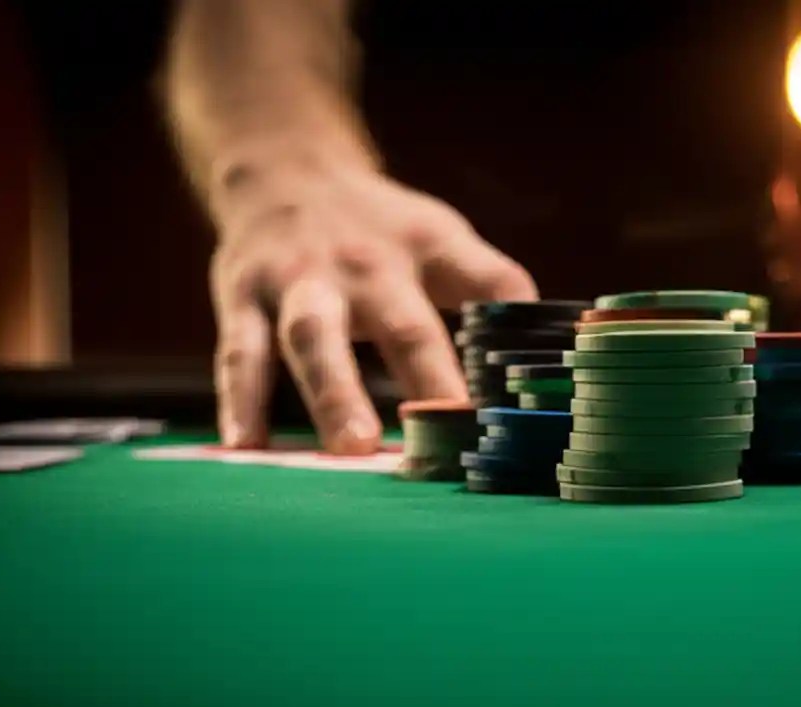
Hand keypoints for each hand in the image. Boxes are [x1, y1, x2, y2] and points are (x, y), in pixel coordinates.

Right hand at [208, 159, 535, 453]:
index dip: (516, 331)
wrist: (281, 165)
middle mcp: (367, 263)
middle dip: (428, 375)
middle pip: (402, 322)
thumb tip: (560, 347)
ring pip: (314, 337)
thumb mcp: (445, 237)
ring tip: (353, 447)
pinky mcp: (242, 297)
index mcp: (431, 246)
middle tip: (451, 429)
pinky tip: (246, 446)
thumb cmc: (380, 227)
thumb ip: (495, 287)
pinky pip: (240, 353)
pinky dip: (240, 401)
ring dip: (334, 392)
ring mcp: (301, 281)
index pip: (490, 285)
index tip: (534, 390)